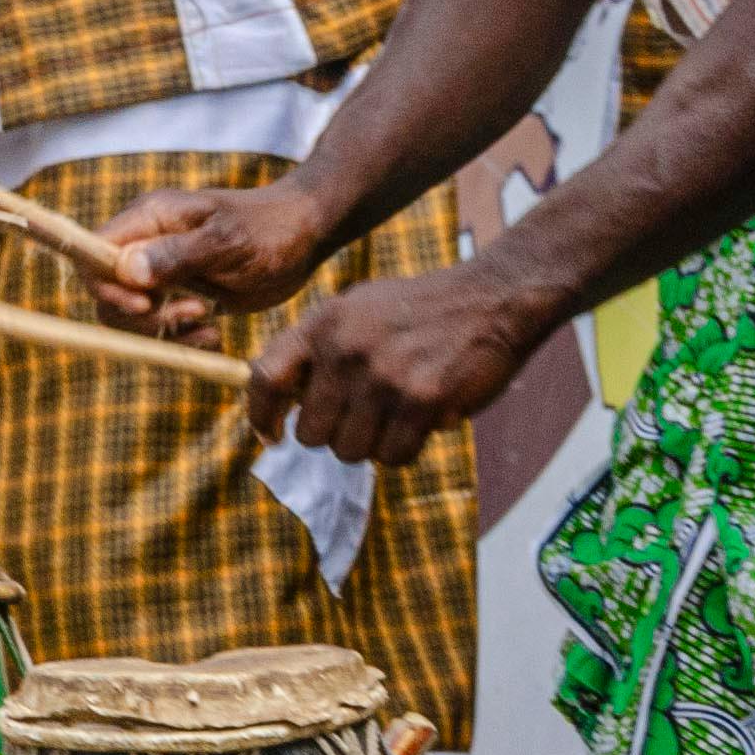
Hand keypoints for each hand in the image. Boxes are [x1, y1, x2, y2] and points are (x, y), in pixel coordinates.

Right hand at [93, 180, 340, 332]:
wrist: (303, 238)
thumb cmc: (268, 230)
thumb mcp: (227, 241)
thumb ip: (178, 254)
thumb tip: (127, 270)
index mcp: (149, 218)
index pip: (93, 253)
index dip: (105, 286)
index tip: (143, 306)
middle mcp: (146, 244)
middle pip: (107, 294)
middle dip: (139, 318)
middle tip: (188, 313)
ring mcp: (161, 272)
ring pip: (131, 318)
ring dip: (164, 331)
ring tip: (206, 320)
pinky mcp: (179, 296)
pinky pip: (161, 329)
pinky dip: (182, 338)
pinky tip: (214, 332)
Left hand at [240, 262, 548, 466]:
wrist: (493, 297)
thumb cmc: (424, 310)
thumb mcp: (361, 308)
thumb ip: (322, 349)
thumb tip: (287, 405)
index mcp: (326, 322)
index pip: (266, 377)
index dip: (261, 415)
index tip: (271, 435)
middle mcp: (346, 348)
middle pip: (311, 433)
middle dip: (338, 434)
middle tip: (368, 415)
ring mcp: (383, 375)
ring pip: (350, 451)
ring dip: (374, 443)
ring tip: (400, 412)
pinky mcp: (420, 399)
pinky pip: (393, 456)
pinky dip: (407, 448)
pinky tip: (425, 418)